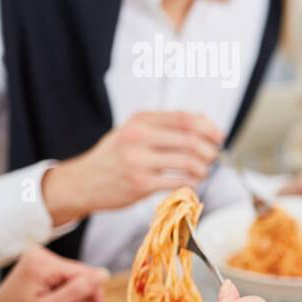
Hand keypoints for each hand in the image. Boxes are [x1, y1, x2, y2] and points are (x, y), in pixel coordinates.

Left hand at [0, 246, 108, 301]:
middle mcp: (41, 256)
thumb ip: (78, 291)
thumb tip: (105, 274)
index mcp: (42, 264)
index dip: (93, 294)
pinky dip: (63, 298)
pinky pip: (64, 281)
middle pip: (80, 276)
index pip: (85, 274)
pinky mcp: (39, 267)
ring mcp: (39, 260)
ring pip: (74, 280)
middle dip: (78, 301)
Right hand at [42, 111, 222, 225]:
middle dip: (210, 150)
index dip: (209, 128)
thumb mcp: (134, 130)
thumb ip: (166, 124)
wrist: (82, 182)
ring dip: (203, 168)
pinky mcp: (140, 183)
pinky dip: (192, 182)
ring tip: (202, 171)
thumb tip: (204, 119)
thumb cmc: (115, 156)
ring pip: (189, 162)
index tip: (218, 137)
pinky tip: (190, 181)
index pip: (185, 118)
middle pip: (191, 140)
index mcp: (140, 120)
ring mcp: (138, 160)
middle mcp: (138, 136)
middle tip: (212, 157)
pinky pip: (179, 181)